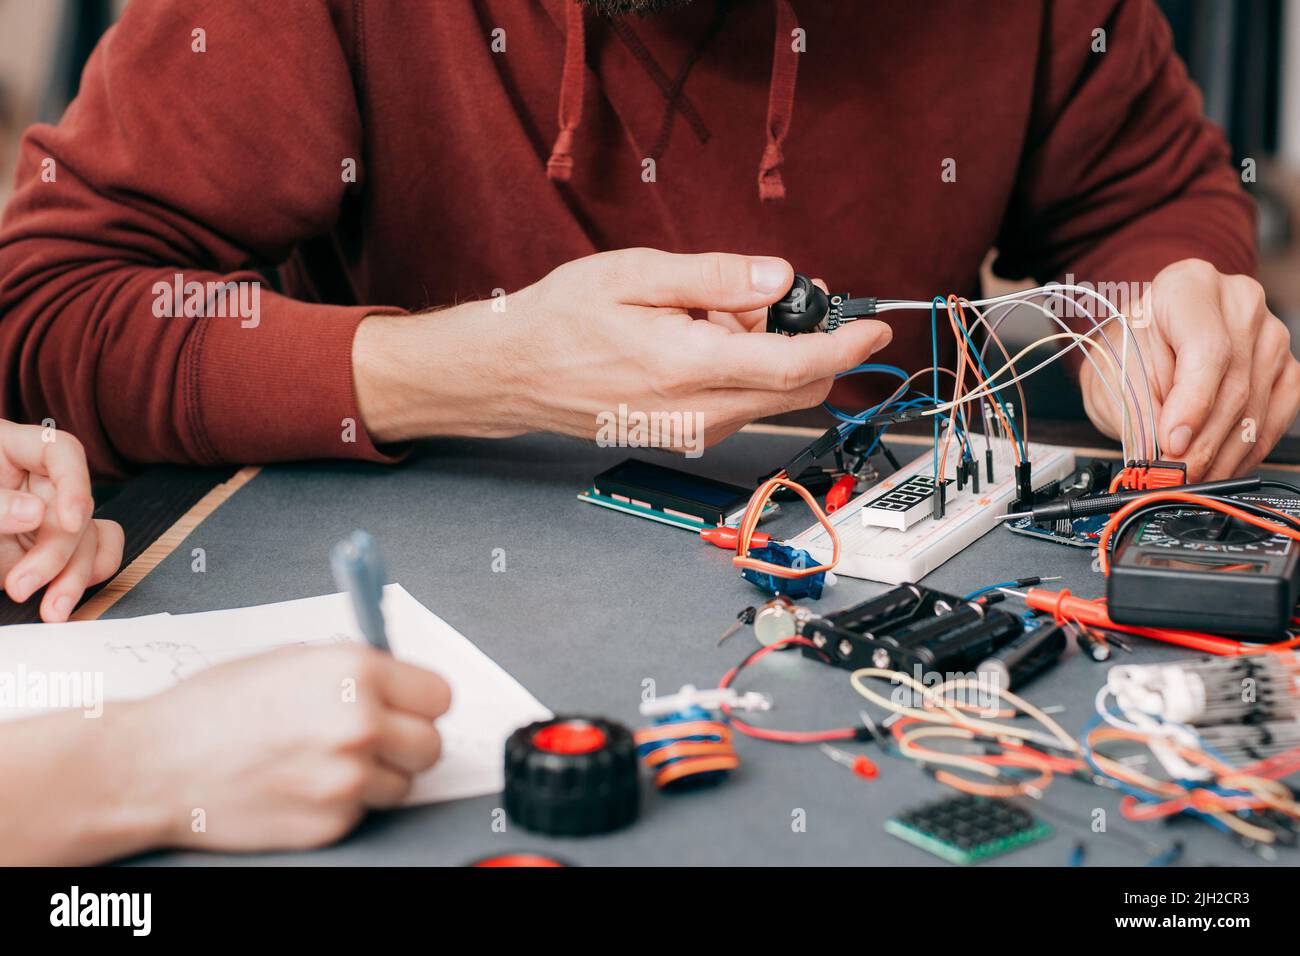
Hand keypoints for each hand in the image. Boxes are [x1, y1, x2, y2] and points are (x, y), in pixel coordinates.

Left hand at [0, 420, 122, 619]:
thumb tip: (36, 514)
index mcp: (8, 450)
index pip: (61, 452)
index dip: (74, 484)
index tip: (68, 519)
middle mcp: (34, 482)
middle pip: (74, 508)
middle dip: (56, 553)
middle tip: (23, 585)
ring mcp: (42, 518)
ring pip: (87, 539)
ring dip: (73, 576)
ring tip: (50, 609)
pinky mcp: (45, 549)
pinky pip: (90, 555)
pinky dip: (85, 575)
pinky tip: (64, 595)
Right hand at [122, 644, 450, 851]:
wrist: (156, 765)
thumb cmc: (212, 708)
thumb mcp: (292, 660)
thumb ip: (355, 670)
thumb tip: (396, 680)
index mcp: (355, 673)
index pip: (440, 694)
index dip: (422, 701)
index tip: (411, 706)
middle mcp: (359, 725)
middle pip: (432, 744)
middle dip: (408, 741)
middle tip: (376, 737)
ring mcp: (347, 780)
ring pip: (403, 784)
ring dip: (377, 775)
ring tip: (327, 760)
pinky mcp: (331, 823)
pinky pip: (364, 812)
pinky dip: (342, 802)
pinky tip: (303, 784)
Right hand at [353, 249, 892, 450]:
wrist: (514, 374)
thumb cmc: (562, 321)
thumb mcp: (635, 275)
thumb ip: (713, 278)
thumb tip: (777, 278)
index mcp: (687, 367)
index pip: (794, 366)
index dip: (845, 346)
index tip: (875, 327)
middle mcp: (697, 412)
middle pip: (794, 387)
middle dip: (806, 340)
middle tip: (766, 293)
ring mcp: (692, 431)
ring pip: (769, 395)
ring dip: (766, 352)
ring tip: (705, 312)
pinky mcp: (685, 436)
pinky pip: (741, 404)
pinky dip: (742, 369)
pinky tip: (696, 339)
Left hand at [1078, 260, 1299, 480]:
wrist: (1146, 338)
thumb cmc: (1128, 348)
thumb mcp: (1114, 371)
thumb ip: (1138, 408)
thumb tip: (1160, 453)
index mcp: (1189, 287)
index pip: (1208, 350)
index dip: (1191, 405)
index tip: (1170, 443)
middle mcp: (1239, 304)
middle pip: (1234, 386)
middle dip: (1201, 444)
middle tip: (1172, 476)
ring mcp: (1270, 335)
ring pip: (1256, 409)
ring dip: (1221, 456)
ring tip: (1188, 480)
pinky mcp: (1285, 368)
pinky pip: (1273, 420)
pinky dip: (1243, 452)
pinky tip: (1217, 468)